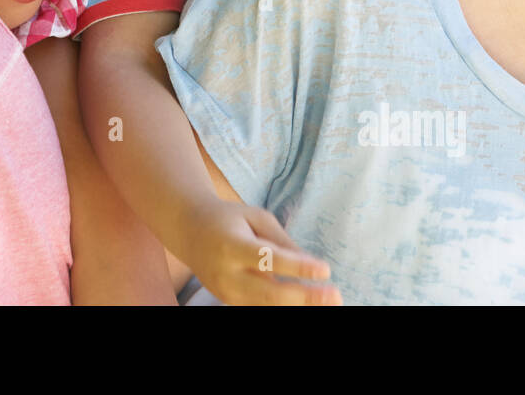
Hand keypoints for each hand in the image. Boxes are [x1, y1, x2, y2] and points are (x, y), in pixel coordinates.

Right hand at [180, 198, 340, 304]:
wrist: (189, 230)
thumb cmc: (229, 219)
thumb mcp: (256, 217)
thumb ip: (282, 241)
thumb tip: (312, 265)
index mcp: (231, 246)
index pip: (268, 260)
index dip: (298, 267)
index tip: (325, 269)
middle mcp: (227, 275)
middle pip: (269, 294)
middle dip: (305, 297)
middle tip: (335, 295)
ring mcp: (226, 293)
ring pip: (267, 307)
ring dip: (300, 306)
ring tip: (330, 302)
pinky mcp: (229, 302)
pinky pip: (260, 308)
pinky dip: (284, 307)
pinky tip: (307, 303)